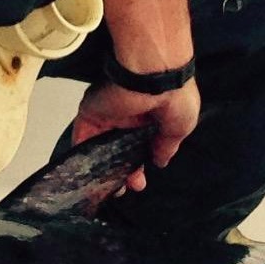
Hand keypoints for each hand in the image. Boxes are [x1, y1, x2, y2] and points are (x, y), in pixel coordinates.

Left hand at [70, 79, 202, 190]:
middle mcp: (130, 117)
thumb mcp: (181, 126)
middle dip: (123, 171)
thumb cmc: (175, 96)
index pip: (143, 145)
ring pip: (102, 147)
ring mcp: (109, 115)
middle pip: (120, 149)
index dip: (141, 164)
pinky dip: (83, 154)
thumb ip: (167, 146)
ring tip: (108, 188)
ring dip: (103, 168)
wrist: (153, 74)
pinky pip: (83, 136)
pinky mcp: (91, 113)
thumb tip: (161, 161)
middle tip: (125, 187)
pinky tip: (86, 174)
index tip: (140, 182)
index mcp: (153, 117)